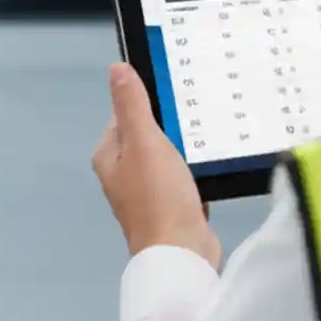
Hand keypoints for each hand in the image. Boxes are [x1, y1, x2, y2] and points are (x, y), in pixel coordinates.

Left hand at [92, 63, 221, 269]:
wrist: (182, 252)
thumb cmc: (158, 196)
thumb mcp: (145, 141)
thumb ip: (132, 105)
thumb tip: (117, 68)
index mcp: (109, 156)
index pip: (125, 114)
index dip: (149, 102)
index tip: (175, 97)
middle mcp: (123, 174)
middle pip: (149, 134)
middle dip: (173, 127)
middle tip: (196, 119)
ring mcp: (147, 192)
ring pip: (170, 156)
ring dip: (188, 150)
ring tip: (207, 141)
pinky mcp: (171, 206)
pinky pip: (185, 177)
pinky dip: (197, 171)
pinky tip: (211, 168)